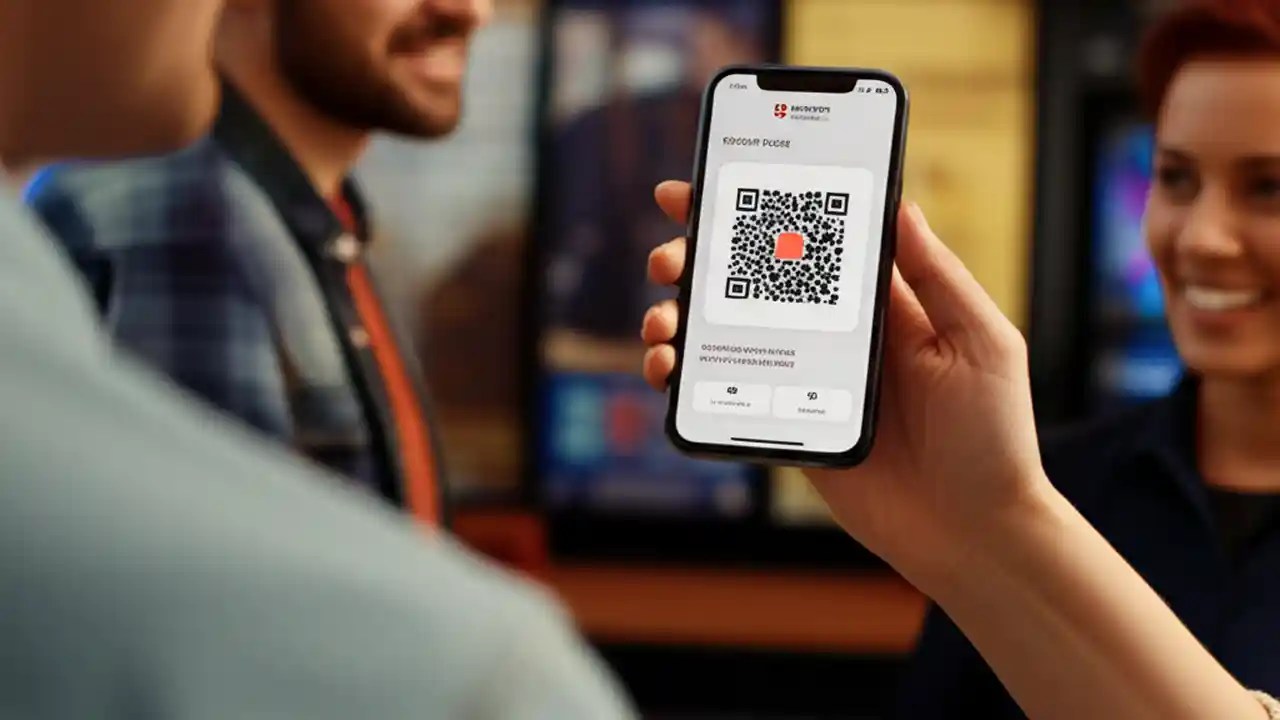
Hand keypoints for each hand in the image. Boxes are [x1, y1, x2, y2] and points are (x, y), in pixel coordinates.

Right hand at [642, 180, 1049, 582]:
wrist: (974, 532)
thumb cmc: (993, 435)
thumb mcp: (981, 341)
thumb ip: (939, 276)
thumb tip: (901, 206)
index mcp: (881, 305)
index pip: (813, 242)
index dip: (763, 211)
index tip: (714, 184)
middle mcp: (836, 337)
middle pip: (754, 283)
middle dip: (701, 260)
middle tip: (669, 256)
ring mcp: (807, 382)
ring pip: (729, 335)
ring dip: (682, 318)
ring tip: (660, 318)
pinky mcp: (788, 426)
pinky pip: (726, 395)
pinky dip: (687, 379)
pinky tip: (667, 370)